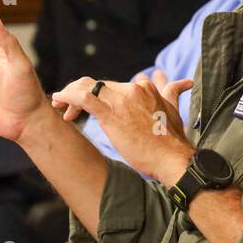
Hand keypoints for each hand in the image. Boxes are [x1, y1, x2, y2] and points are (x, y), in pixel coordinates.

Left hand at [52, 75, 192, 182]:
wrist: (172, 158)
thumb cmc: (171, 140)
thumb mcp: (173, 110)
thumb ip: (172, 93)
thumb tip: (184, 83)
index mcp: (144, 88)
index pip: (110, 84)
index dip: (95, 93)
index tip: (86, 107)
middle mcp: (132, 88)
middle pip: (96, 85)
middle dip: (78, 95)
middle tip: (68, 110)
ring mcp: (121, 100)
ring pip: (86, 87)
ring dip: (69, 94)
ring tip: (59, 106)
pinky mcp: (112, 114)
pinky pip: (83, 98)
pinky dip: (67, 97)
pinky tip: (58, 101)